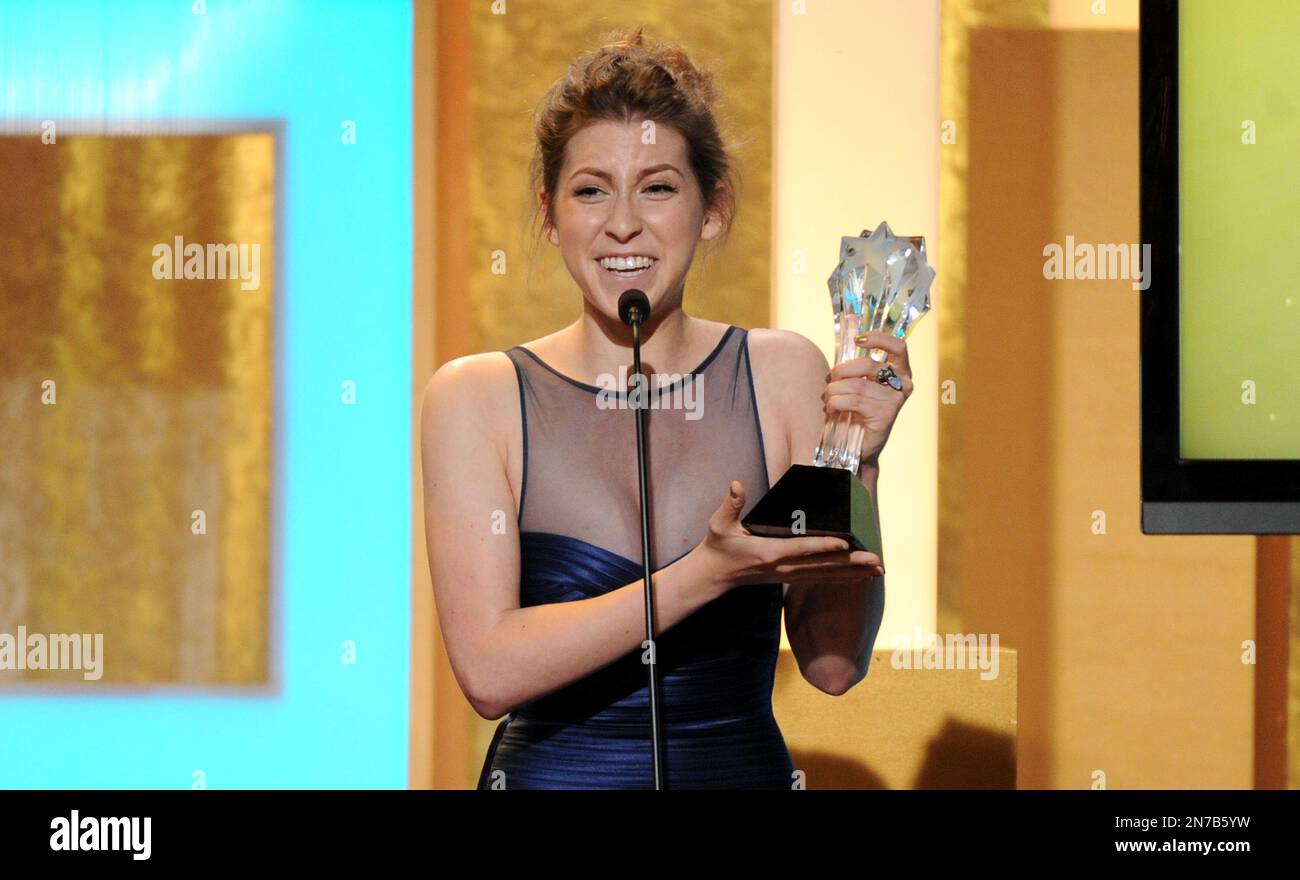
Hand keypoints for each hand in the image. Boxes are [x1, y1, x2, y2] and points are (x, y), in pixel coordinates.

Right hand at [679, 480, 883, 599]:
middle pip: (822, 565)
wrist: (714, 575)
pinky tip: (860, 578)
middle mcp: (783, 567)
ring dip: (853, 573)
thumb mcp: (719, 523)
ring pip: (826, 575)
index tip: (845, 542)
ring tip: (877, 571)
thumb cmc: (718, 546)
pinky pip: (821, 579)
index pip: (801, 548)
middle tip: (876, 561)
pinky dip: (842, 578)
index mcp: (768, 552)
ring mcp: (788, 575)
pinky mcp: (790, 577)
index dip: (823, 545)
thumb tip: (736, 485)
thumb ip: (730, 504)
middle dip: (851, 563)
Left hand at [822, 330, 912, 467]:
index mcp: (900, 373)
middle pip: (869, 365)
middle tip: (830, 380)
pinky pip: (853, 401)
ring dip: (834, 390)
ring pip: (857, 385)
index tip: (858, 339)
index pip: (898, 347)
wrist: (857, 445)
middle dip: (842, 370)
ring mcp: (895, 401)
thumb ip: (856, 366)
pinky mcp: (885, 416)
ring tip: (827, 399)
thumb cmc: (856, 410)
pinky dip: (835, 403)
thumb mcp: (857, 383)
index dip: (879, 339)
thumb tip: (848, 339)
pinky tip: (831, 409)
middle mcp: (903, 385)